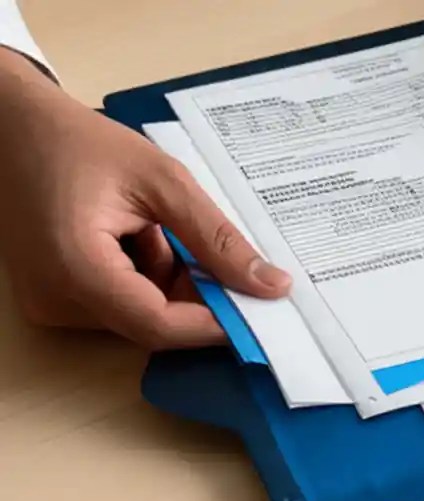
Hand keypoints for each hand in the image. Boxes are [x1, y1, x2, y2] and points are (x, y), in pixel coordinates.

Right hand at [0, 50, 290, 349]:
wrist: (13, 127)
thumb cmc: (80, 142)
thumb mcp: (164, 181)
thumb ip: (217, 239)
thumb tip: (272, 285)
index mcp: (77, 268)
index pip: (158, 325)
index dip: (215, 324)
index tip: (261, 306)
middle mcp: (56, 299)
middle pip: (151, 324)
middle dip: (196, 296)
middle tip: (221, 253)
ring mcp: (49, 304)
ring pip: (138, 315)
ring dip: (168, 281)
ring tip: (153, 224)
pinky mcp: (52, 298)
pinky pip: (117, 304)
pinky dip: (144, 277)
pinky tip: (134, 233)